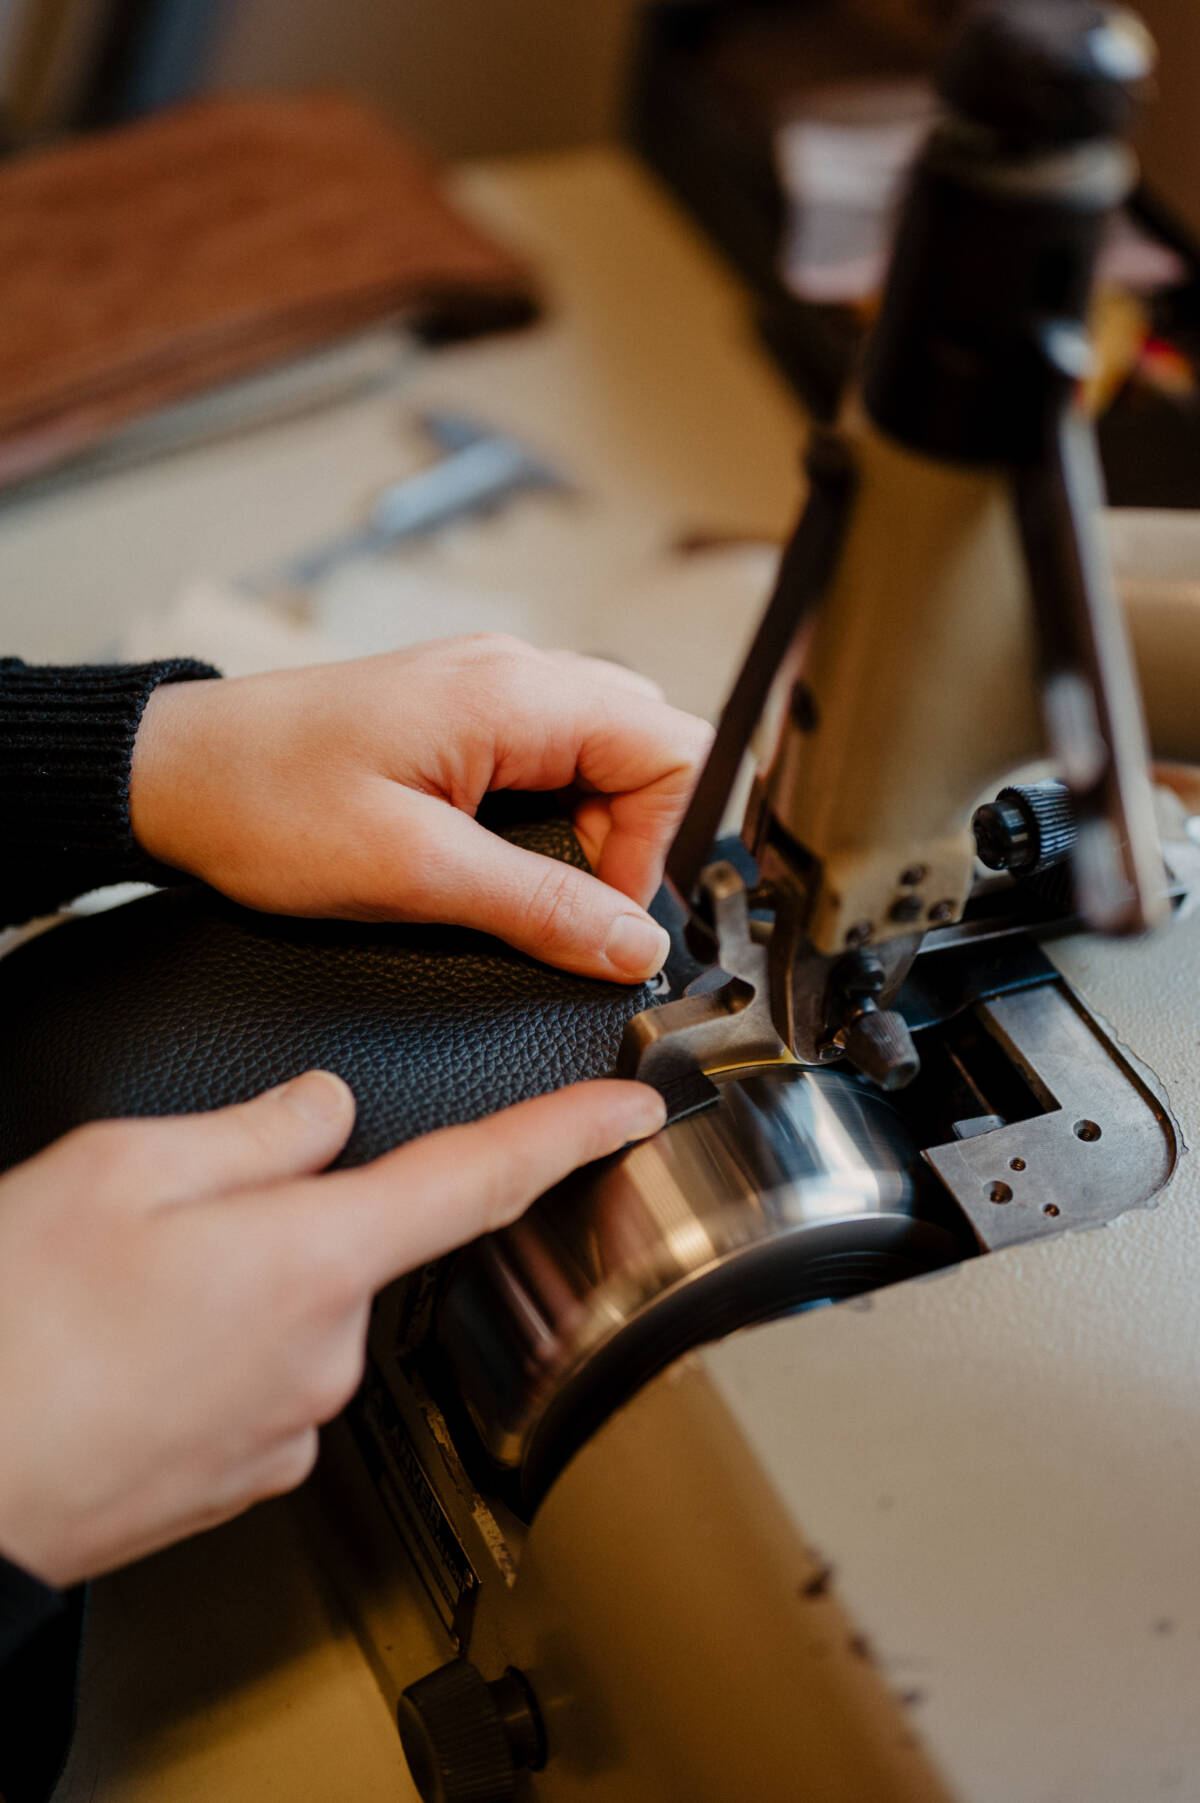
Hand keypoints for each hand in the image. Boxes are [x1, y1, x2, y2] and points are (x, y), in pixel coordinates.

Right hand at [0, 1071, 663, 1586]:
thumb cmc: (16, 1331)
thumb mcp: (120, 1169)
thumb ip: (250, 1131)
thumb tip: (323, 1112)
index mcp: (314, 1256)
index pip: (481, 1179)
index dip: (570, 1135)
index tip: (632, 1113)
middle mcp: (327, 1352)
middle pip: (357, 1241)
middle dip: (289, 1212)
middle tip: (169, 1220)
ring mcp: (292, 1425)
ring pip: (304, 1309)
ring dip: (246, 1285)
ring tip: (131, 1296)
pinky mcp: (252, 1474)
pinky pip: (269, 1377)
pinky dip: (222, 1348)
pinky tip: (139, 1351)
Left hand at [130, 636, 712, 982]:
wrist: (170, 773)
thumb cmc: (265, 801)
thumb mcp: (412, 873)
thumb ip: (539, 906)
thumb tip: (634, 944)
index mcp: (517, 694)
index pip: (675, 746)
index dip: (659, 841)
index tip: (604, 910)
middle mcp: (513, 675)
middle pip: (646, 749)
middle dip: (629, 839)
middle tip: (562, 903)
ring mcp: (486, 691)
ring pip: (599, 758)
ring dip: (584, 832)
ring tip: (511, 882)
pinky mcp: (457, 717)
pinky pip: (546, 762)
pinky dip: (543, 819)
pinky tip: (487, 857)